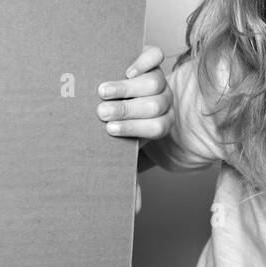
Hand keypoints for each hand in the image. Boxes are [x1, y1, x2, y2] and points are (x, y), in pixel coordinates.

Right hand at [99, 46, 174, 214]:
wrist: (127, 100)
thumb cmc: (123, 132)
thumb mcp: (125, 155)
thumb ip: (130, 178)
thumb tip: (135, 209)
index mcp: (159, 127)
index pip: (156, 128)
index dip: (135, 129)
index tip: (110, 132)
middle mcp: (164, 104)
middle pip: (156, 105)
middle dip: (127, 109)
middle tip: (101, 111)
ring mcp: (161, 82)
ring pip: (155, 82)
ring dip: (128, 86)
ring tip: (103, 90)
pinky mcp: (153, 63)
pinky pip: (155, 56)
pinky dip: (144, 60)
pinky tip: (127, 67)